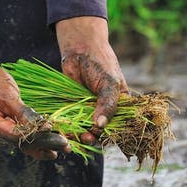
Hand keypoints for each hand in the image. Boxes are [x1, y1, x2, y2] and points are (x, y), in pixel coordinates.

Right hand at [0, 33, 69, 160]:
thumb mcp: (8, 95)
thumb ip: (24, 113)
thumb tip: (43, 128)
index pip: (15, 136)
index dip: (37, 137)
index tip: (56, 137)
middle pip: (20, 143)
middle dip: (44, 145)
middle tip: (66, 147)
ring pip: (22, 143)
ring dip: (43, 145)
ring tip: (64, 148)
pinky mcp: (3, 130)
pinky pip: (20, 137)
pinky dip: (36, 139)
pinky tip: (51, 144)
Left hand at [55, 16, 127, 142]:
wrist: (80, 49)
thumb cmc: (101, 63)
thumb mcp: (109, 84)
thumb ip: (108, 105)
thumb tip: (101, 126)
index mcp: (119, 104)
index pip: (118, 124)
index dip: (111, 134)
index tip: (102, 138)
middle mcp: (105, 108)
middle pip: (101, 130)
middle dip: (94, 136)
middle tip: (87, 137)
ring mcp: (89, 108)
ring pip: (86, 128)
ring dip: (81, 134)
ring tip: (76, 136)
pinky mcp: (74, 106)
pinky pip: (73, 121)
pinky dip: (70, 128)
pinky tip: (67, 131)